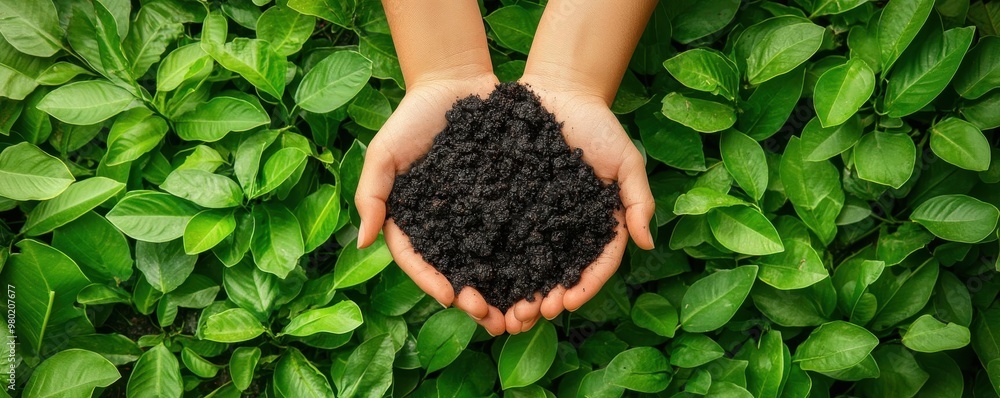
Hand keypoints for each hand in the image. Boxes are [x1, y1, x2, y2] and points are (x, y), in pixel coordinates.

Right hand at [355, 73, 509, 335]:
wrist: (458, 81)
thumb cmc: (413, 116)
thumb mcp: (384, 151)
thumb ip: (372, 194)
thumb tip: (363, 242)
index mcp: (412, 220)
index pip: (417, 260)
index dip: (432, 281)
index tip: (449, 297)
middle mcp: (445, 224)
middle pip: (456, 270)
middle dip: (472, 298)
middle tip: (491, 317)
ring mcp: (477, 215)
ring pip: (489, 260)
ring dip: (504, 290)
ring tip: (521, 310)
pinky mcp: (506, 201)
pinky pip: (517, 233)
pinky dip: (528, 257)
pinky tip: (544, 275)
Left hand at [502, 73, 655, 331]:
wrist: (558, 92)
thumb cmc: (598, 124)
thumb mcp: (625, 159)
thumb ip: (638, 199)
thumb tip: (646, 243)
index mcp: (597, 225)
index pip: (595, 266)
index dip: (582, 288)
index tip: (565, 304)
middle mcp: (565, 229)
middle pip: (557, 275)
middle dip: (542, 300)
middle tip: (526, 317)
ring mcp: (535, 219)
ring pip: (525, 264)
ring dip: (513, 293)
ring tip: (499, 311)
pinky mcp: (508, 205)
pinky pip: (498, 238)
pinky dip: (489, 262)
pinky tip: (475, 279)